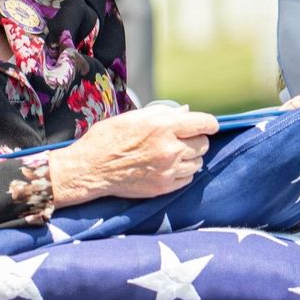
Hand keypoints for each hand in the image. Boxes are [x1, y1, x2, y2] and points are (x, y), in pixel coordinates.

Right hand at [49, 106, 218, 206]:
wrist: (91, 168)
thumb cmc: (108, 138)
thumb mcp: (134, 117)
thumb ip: (163, 114)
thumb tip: (185, 112)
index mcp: (163, 125)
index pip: (204, 123)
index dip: (209, 123)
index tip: (208, 125)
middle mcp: (170, 148)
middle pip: (203, 143)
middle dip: (196, 140)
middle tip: (184, 139)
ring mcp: (168, 169)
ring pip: (198, 162)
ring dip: (190, 157)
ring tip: (173, 154)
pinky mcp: (164, 186)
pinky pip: (188, 178)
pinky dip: (183, 172)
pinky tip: (168, 167)